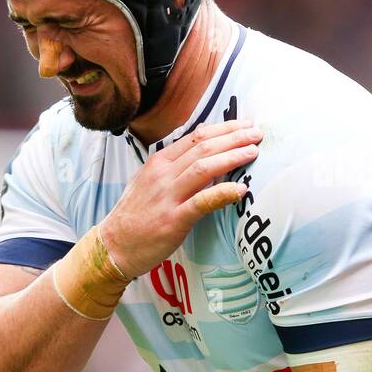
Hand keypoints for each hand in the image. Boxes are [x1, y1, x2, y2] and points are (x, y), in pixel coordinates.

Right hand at [101, 119, 261, 278]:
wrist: (114, 246)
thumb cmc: (136, 214)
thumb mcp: (150, 181)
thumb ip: (175, 165)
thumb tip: (202, 146)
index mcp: (159, 162)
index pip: (195, 136)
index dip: (223, 128)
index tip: (244, 125)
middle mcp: (163, 174)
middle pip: (203, 147)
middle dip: (233, 137)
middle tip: (257, 133)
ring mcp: (168, 196)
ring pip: (203, 168)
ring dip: (231, 157)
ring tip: (253, 151)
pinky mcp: (173, 220)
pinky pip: (201, 202)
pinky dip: (222, 193)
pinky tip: (241, 189)